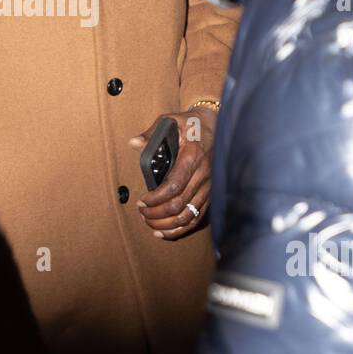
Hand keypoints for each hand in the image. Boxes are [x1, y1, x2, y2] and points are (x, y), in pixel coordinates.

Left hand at [129, 107, 216, 238]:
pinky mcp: (211, 194)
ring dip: (166, 224)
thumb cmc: (192, 124)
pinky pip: (197, 217)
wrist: (218, 126)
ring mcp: (210, 187)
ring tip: (149, 223)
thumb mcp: (171, 121)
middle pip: (179, 205)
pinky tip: (164, 232)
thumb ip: (152, 133)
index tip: (141, 202)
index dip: (156, 199)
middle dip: (157, 214)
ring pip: (188, 215)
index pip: (174, 186)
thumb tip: (134, 143)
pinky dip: (180, 229)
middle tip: (142, 212)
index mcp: (193, 158)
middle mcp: (204, 175)